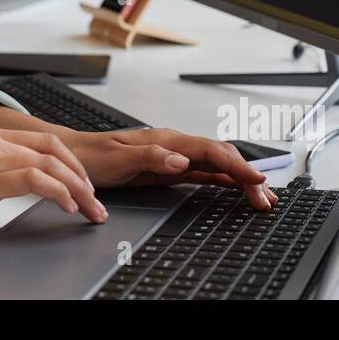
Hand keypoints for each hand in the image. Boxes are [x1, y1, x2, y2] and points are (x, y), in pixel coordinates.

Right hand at [0, 126, 108, 243]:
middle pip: (52, 149)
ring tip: (89, 208)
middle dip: (82, 175)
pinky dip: (58, 191)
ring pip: (49, 163)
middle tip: (95, 200)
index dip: (71, 162)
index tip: (85, 185)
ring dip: (77, 188)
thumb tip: (34, 182)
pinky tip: (67, 205)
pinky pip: (34, 179)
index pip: (43, 141)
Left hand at [59, 128, 277, 210]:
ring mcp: (173, 157)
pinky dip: (223, 181)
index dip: (237, 165)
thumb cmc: (92, 155)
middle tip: (265, 199)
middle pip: (220, 157)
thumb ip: (151, 157)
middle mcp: (174, 145)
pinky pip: (203, 173)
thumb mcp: (118, 158)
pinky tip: (234, 188)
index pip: (211, 151)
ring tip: (261, 196)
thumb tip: (181, 160)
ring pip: (216, 165)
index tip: (256, 180)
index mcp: (166, 140)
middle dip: (247, 176)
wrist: (72, 155)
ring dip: (240, 179)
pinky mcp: (168, 169)